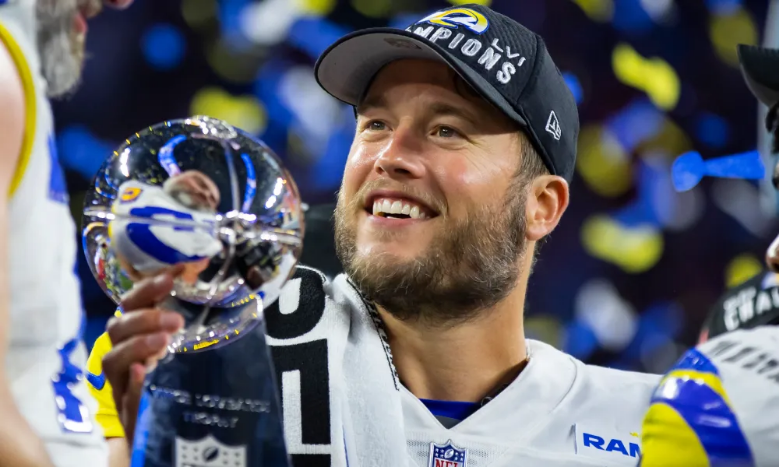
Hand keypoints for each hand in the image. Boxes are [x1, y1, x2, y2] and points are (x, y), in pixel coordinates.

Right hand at [102, 268, 184, 443]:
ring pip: (113, 356)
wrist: (145, 417)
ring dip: (138, 344)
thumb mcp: (166, 337)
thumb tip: (191, 271)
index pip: (132, 301)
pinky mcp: (121, 401)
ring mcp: (115, 375)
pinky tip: (141, 372)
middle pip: (118, 327)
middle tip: (176, 319)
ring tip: (164, 341)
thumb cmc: (157, 367)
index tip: (174, 273)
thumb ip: (173, 309)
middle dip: (145, 318)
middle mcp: (116, 348)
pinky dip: (130, 380)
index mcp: (129, 329)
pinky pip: (120, 391)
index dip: (150, 286)